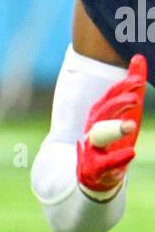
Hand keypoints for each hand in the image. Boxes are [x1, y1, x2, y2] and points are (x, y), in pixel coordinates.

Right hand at [77, 54, 146, 196]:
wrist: (97, 174)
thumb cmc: (114, 138)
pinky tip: (131, 153)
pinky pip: (105, 162)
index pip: (109, 96)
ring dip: (115, 129)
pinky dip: (118, 158)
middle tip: (136, 99)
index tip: (137, 81)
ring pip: (99, 135)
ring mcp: (92, 147)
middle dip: (118, 104)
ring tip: (131, 125)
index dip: (122, 87)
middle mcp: (93, 127)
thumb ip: (131, 87)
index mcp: (100, 112)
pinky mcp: (95, 167)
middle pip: (103, 112)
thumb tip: (139, 57)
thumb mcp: (127, 112)